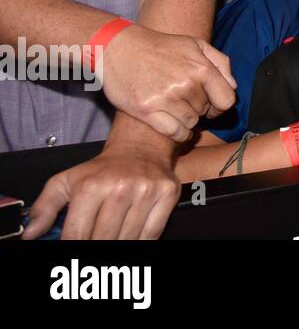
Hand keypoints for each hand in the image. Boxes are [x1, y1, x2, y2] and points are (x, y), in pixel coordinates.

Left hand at [23, 142, 178, 239]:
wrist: (140, 147)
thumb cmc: (102, 169)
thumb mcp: (66, 181)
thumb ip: (45, 207)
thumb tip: (31, 233)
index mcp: (91, 186)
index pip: (78, 236)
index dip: (73, 247)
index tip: (74, 249)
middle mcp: (120, 188)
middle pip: (103, 241)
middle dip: (96, 246)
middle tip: (94, 241)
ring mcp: (146, 192)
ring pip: (129, 240)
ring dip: (118, 244)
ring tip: (112, 236)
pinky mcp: (167, 194)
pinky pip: (152, 234)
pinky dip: (140, 240)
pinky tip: (130, 234)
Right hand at [100, 25, 237, 141]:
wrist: (119, 47)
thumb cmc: (161, 47)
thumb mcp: (196, 45)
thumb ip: (220, 64)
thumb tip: (233, 87)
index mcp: (201, 68)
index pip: (227, 101)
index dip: (220, 105)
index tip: (211, 104)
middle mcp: (185, 84)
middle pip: (206, 111)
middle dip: (199, 107)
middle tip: (183, 97)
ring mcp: (166, 98)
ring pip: (191, 123)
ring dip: (187, 119)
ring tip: (175, 107)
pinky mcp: (147, 110)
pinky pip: (175, 133)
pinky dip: (178, 133)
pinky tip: (174, 125)